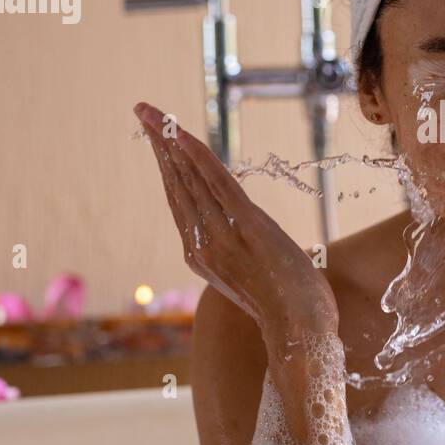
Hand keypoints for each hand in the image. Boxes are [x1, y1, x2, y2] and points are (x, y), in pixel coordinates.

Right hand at [133, 102, 338, 354]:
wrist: (301, 334)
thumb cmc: (288, 310)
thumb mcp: (254, 277)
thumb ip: (239, 253)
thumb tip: (243, 233)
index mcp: (200, 256)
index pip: (178, 200)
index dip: (166, 165)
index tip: (156, 137)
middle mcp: (201, 245)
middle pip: (176, 184)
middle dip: (158, 144)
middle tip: (143, 110)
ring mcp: (221, 237)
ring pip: (189, 179)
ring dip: (170, 141)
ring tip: (153, 114)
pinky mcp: (247, 228)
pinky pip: (216, 184)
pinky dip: (196, 157)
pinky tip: (181, 135)